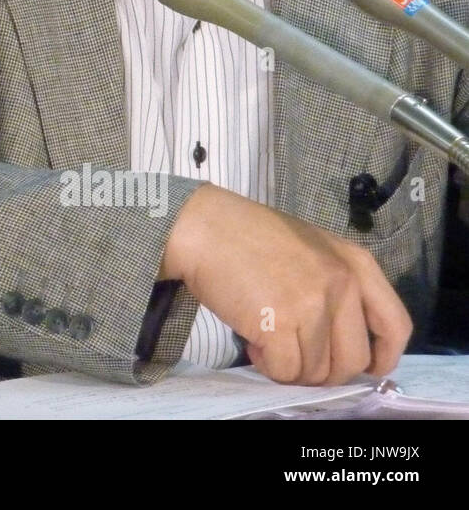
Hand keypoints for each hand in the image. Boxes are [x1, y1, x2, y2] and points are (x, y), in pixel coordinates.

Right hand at [160, 184, 411, 385]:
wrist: (204, 226)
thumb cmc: (249, 235)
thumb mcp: (312, 248)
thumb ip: (337, 284)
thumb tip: (341, 342)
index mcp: (356, 264)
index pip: (395, 326)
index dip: (383, 357)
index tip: (365, 367)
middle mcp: (342, 284)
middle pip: (353, 360)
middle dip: (324, 370)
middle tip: (296, 357)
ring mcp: (312, 304)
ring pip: (317, 371)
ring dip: (292, 368)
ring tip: (267, 342)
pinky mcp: (280, 323)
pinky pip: (285, 370)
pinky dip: (268, 367)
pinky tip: (253, 343)